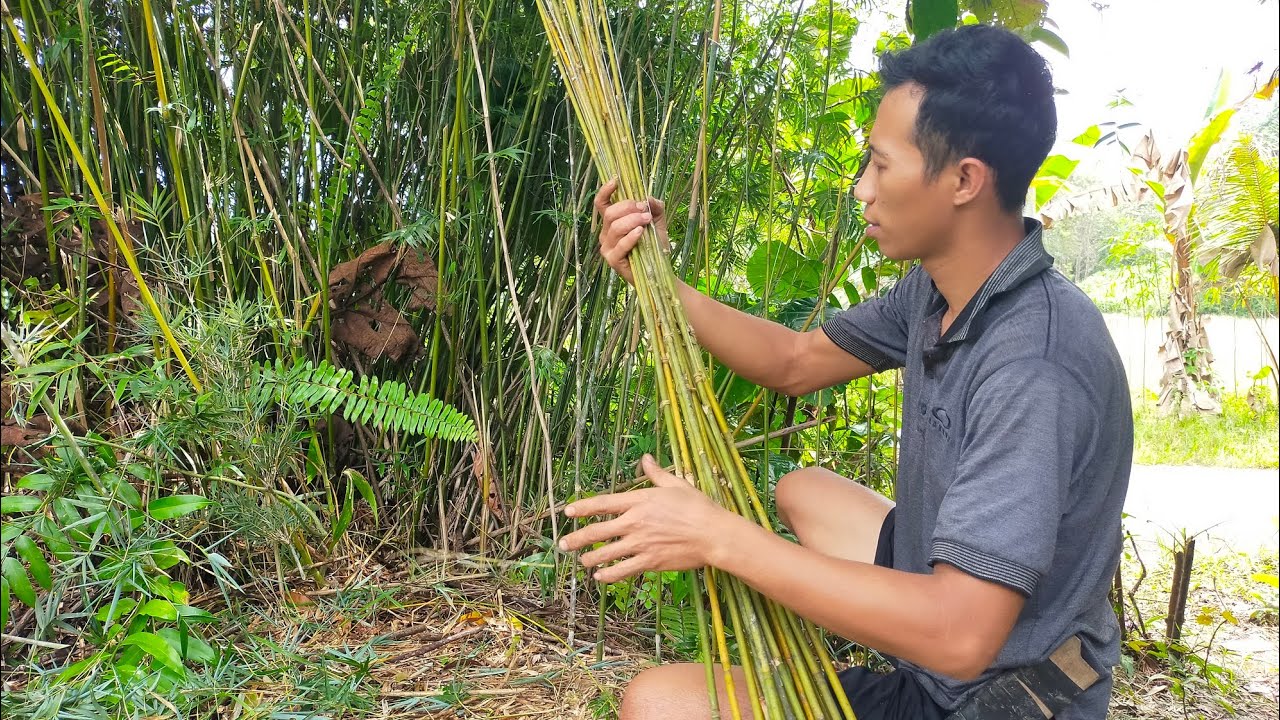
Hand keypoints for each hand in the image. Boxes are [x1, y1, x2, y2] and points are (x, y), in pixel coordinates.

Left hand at [559, 454, 726, 582]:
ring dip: (590, 558)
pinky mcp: (649, 562)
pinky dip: (608, 575)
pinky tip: (600, 577)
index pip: (603, 504)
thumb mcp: (677, 484)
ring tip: (582, 561)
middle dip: (577, 538)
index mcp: (640, 501)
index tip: (569, 511)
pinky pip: (623, 570)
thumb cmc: (698, 507)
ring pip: (606, 553)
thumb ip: (656, 473)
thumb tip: (646, 459)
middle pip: (597, 531)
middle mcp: (635, 522)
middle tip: (564, 544)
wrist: (714, 534)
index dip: (583, 508)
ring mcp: (641, 543)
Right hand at [593, 178, 669, 285]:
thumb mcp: (657, 221)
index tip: (616, 180)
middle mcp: (606, 233)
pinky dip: (631, 237)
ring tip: (647, 221)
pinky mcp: (613, 260)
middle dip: (628, 207)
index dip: (606, 190)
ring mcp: (607, 247)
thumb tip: (648, 198)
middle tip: (645, 210)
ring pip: (615, 227)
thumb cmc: (655, 245)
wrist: (660, 270)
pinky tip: (641, 232)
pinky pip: (620, 245)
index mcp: (612, 222)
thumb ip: (654, 207)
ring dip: (633, 220)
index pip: (602, 204)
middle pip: (610, 213)